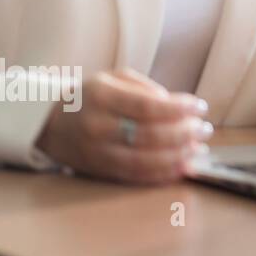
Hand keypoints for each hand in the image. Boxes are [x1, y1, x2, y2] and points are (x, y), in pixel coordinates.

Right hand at [36, 68, 212, 183]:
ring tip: (199, 149)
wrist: (50, 123)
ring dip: (178, 157)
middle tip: (204, 129)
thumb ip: (145, 88)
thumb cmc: (91, 96)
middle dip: (184, 133)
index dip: (179, 109)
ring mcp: (97, 153)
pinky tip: (183, 167)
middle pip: (149, 136)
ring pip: (144, 161)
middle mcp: (97, 127)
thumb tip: (176, 105)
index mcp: (102, 97)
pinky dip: (163, 174)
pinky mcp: (99, 171)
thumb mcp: (114, 79)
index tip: (201, 107)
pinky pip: (135, 177)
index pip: (147, 106)